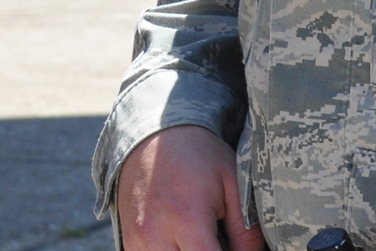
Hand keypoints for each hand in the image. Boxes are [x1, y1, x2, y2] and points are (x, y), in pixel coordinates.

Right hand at [115, 126, 263, 250]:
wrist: (155, 135)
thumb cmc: (199, 158)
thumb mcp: (233, 184)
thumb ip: (246, 231)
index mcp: (186, 217)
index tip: (234, 247)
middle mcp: (155, 233)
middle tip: (219, 240)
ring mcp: (137, 239)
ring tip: (200, 239)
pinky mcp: (129, 241)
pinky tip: (182, 241)